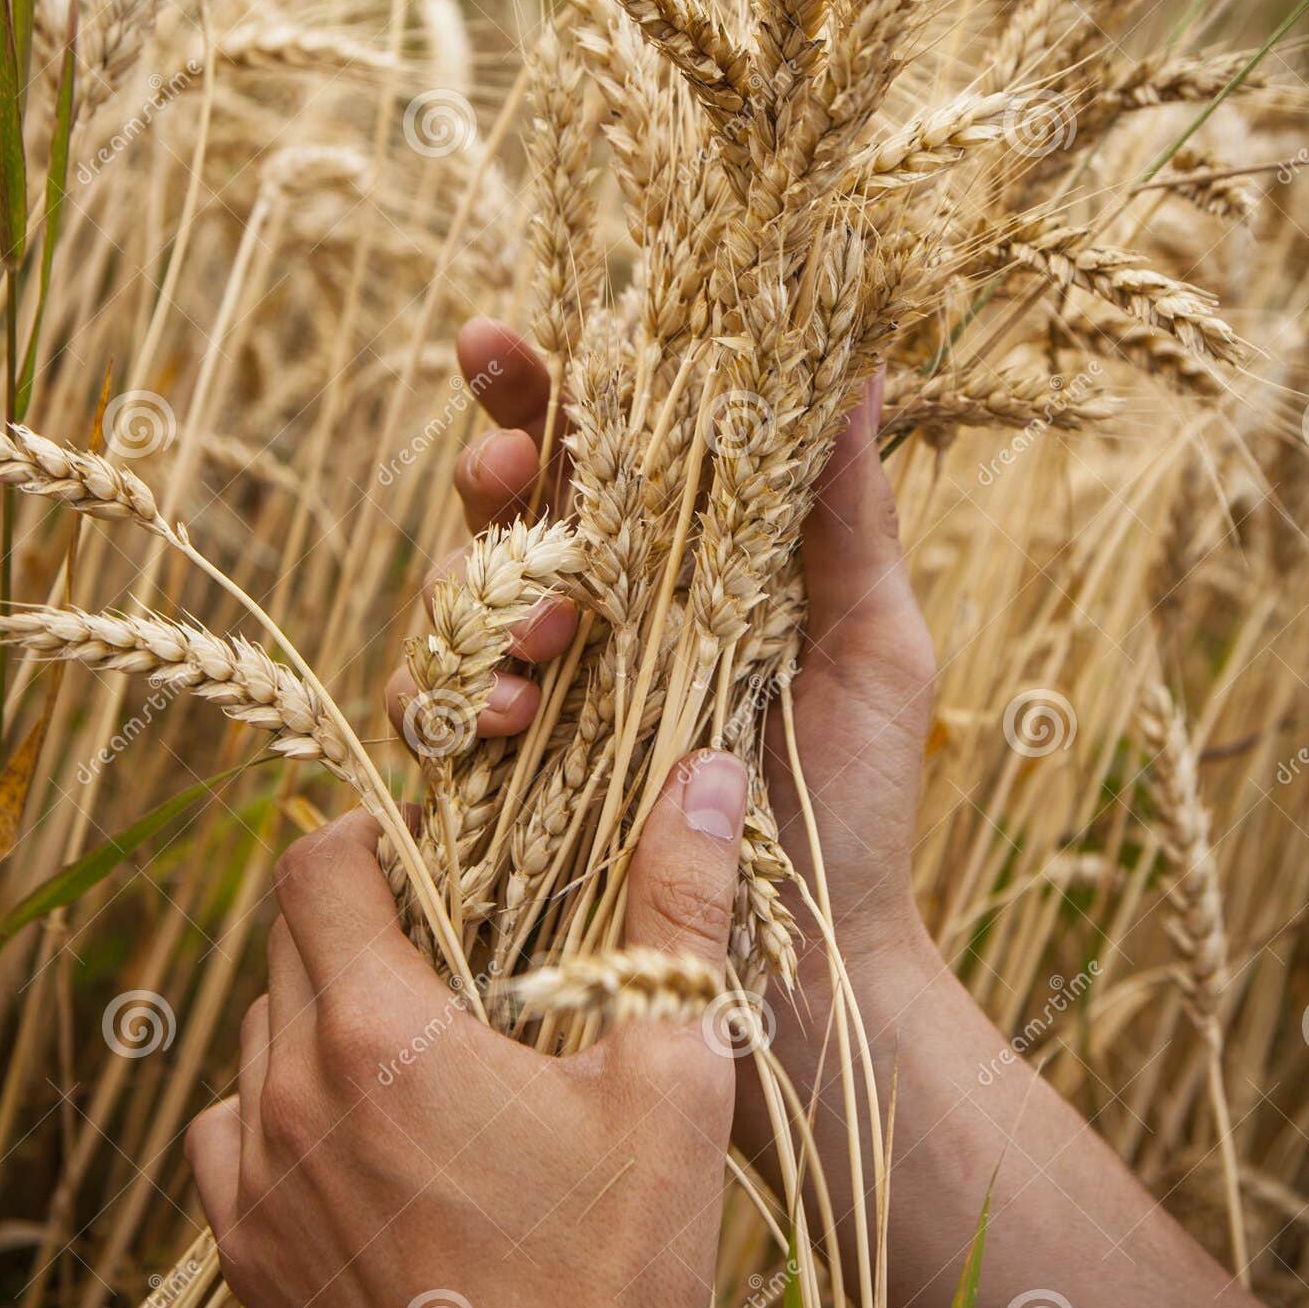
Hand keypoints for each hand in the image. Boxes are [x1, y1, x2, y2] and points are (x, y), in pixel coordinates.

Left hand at [185, 751, 748, 1307]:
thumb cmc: (619, 1270)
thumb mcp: (672, 1078)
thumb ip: (679, 907)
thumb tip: (708, 774)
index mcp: (379, 1034)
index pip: (315, 865)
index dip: (368, 832)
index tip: (427, 848)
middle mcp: (290, 1097)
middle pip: (286, 940)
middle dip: (357, 915)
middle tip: (444, 938)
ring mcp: (255, 1183)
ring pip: (258, 1031)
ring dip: (320, 1006)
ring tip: (416, 1035)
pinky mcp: (246, 1254)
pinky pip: (229, 1128)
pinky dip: (280, 1101)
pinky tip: (361, 1131)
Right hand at [393, 319, 937, 967]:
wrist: (818, 964)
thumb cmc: (860, 802)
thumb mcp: (873, 644)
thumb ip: (849, 513)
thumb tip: (855, 366)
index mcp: (681, 567)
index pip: (595, 453)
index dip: (536, 390)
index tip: (493, 343)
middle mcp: (601, 619)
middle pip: (505, 511)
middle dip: (489, 474)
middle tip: (507, 477)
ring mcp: (544, 698)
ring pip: (457, 603)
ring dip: (484, 597)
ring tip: (552, 638)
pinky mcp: (501, 781)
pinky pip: (435, 715)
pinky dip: (457, 700)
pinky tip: (514, 719)